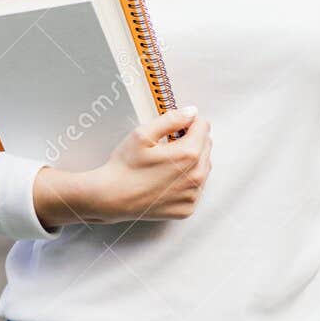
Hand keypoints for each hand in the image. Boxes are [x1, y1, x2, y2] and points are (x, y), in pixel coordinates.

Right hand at [32, 107, 211, 227]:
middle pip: (206, 147)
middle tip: (168, 144)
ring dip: (192, 161)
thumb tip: (191, 112)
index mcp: (188, 154)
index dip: (189, 122)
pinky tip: (167, 180)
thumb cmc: (125, 166)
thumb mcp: (143, 134)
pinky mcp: (187, 208)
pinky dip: (186, 181)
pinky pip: (196, 188)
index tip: (177, 126)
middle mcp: (196, 176)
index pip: (203, 127)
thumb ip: (171, 119)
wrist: (112, 198)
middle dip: (192, 140)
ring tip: (167, 163)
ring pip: (203, 168)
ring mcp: (193, 195)